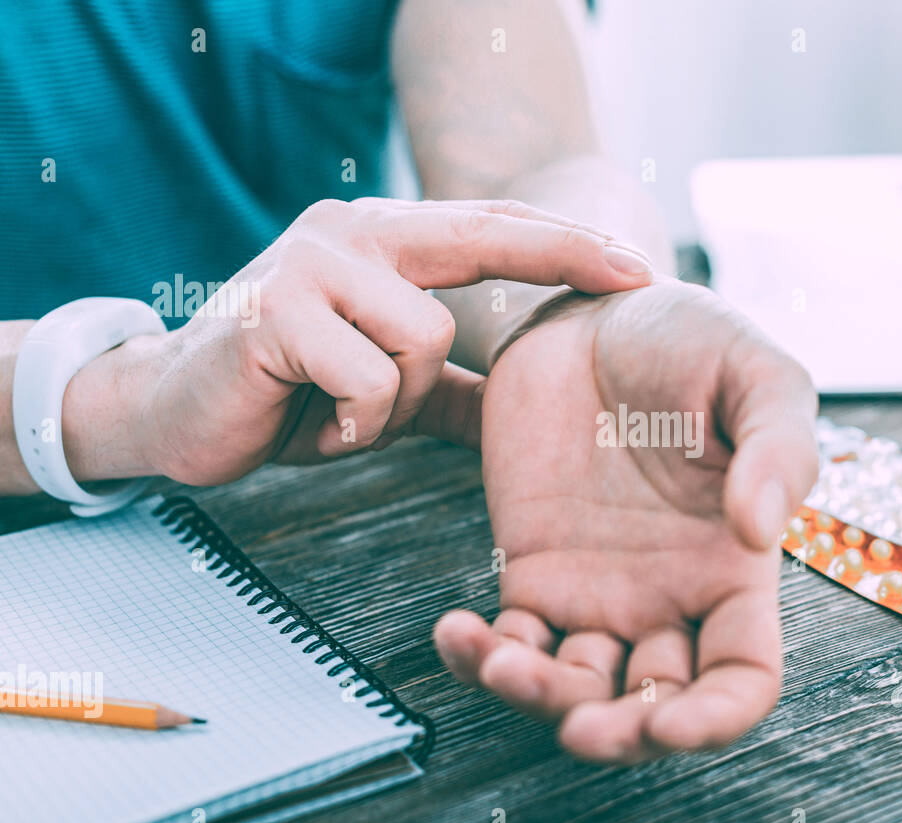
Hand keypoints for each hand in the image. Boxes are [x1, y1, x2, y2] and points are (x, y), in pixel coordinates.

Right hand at [94, 198, 653, 483]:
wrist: (170, 413)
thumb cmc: (283, 394)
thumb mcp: (385, 389)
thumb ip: (450, 391)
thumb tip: (523, 408)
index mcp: (381, 243)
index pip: (491, 229)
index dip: (568, 244)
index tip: (641, 266)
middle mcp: (350, 233)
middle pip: (481, 237)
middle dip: (565, 257)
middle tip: (636, 277)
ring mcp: (311, 263)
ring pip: (426, 337)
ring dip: (398, 405)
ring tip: (347, 416)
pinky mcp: (276, 311)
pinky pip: (371, 379)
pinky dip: (355, 424)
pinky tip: (314, 424)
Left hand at [433, 280, 818, 761]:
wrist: (592, 306)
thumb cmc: (688, 338)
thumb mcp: (757, 374)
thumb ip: (780, 449)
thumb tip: (761, 533)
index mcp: (733, 568)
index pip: (741, 677)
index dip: (715, 721)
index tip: (670, 727)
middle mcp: (669, 595)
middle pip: (653, 706)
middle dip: (620, 734)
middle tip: (580, 725)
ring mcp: (597, 588)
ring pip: (573, 687)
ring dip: (538, 700)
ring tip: (501, 662)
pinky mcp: (531, 567)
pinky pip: (508, 638)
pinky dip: (478, 657)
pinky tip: (457, 635)